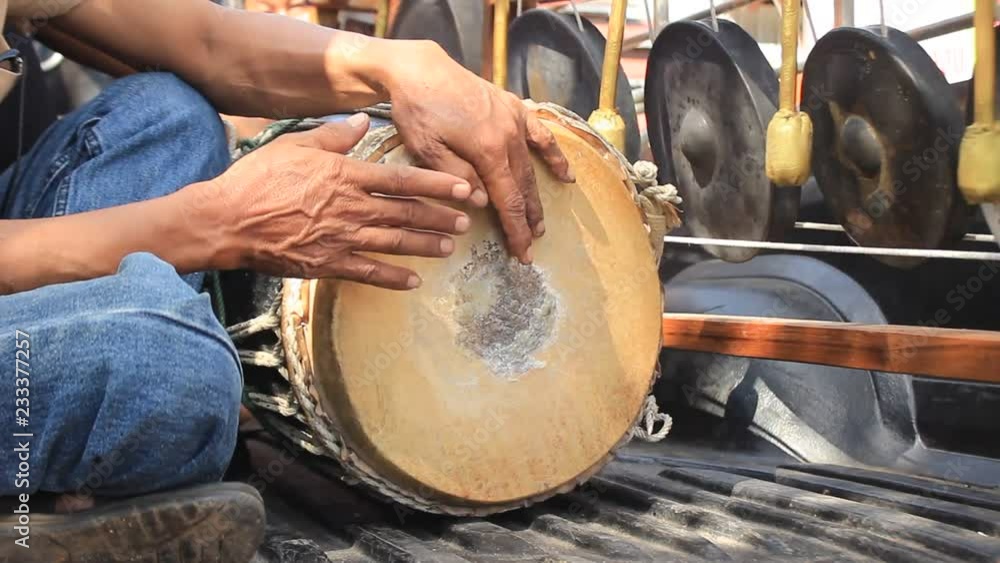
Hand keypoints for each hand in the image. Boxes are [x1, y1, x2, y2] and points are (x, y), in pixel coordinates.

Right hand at [212, 114, 472, 289]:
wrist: (227, 220)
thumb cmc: (257, 179)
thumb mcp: (295, 145)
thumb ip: (333, 138)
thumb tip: (362, 123)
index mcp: (345, 175)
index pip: (402, 179)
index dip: (436, 184)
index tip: (463, 188)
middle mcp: (351, 208)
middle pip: (406, 212)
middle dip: (439, 217)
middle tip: (466, 221)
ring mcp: (341, 238)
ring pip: (394, 242)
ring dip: (425, 245)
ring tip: (451, 248)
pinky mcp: (328, 264)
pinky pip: (368, 272)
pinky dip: (392, 277)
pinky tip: (413, 281)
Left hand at [385, 42, 574, 263]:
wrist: (418, 69)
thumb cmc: (417, 111)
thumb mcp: (428, 151)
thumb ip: (459, 178)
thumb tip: (485, 203)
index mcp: (488, 150)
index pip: (508, 200)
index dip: (516, 229)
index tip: (523, 254)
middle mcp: (508, 136)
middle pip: (523, 186)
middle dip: (528, 219)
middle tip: (532, 245)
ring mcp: (514, 119)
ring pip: (531, 166)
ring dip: (537, 196)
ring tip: (541, 222)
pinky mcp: (512, 106)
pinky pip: (540, 134)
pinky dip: (554, 155)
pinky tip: (565, 174)